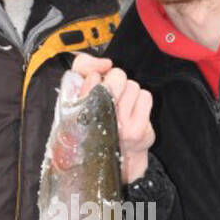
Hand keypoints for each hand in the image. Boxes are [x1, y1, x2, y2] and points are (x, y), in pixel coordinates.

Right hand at [72, 52, 154, 182]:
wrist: (117, 155)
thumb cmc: (98, 119)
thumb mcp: (81, 90)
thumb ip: (83, 65)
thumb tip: (104, 63)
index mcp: (75, 108)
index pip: (89, 73)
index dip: (96, 75)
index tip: (95, 86)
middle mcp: (95, 118)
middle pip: (116, 75)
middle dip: (117, 79)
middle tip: (113, 93)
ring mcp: (118, 125)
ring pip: (132, 85)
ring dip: (129, 92)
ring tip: (123, 107)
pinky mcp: (137, 129)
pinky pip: (145, 96)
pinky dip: (141, 101)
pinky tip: (133, 113)